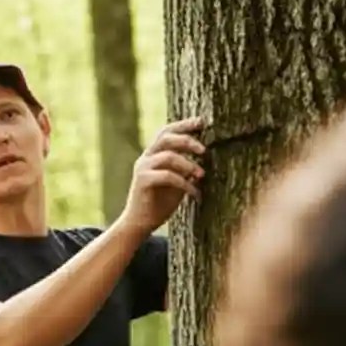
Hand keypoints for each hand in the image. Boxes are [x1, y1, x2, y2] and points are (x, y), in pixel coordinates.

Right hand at [121, 116, 207, 234]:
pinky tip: (194, 193)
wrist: (140, 223)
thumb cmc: (160, 203)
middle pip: (166, 137)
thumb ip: (186, 168)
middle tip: (204, 150)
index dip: (184, 125)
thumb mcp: (177, 182)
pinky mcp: (143, 182)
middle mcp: (146, 158)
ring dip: (188, 164)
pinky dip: (184, 183)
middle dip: (187, 140)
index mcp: (153, 154)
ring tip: (202, 175)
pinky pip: (167, 176)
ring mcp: (143, 169)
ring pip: (167, 156)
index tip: (202, 121)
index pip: (166, 132)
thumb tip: (205, 156)